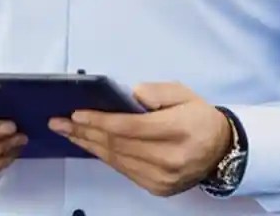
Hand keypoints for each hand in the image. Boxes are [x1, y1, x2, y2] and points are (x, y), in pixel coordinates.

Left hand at [48, 82, 231, 196]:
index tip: (76, 113)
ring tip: (68, 132)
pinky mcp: (158, 188)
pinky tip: (90, 145)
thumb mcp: (183, 93)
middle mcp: (169, 158)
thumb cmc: (199, 117)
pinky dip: (104, 156)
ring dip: (88, 145)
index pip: (128, 127)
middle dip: (84, 132)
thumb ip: (156, 91)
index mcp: (177, 130)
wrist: (222, 150)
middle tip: (58, 122)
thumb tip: (129, 95)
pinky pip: (123, 170)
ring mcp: (163, 177)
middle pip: (117, 145)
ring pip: (117, 160)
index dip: (99, 121)